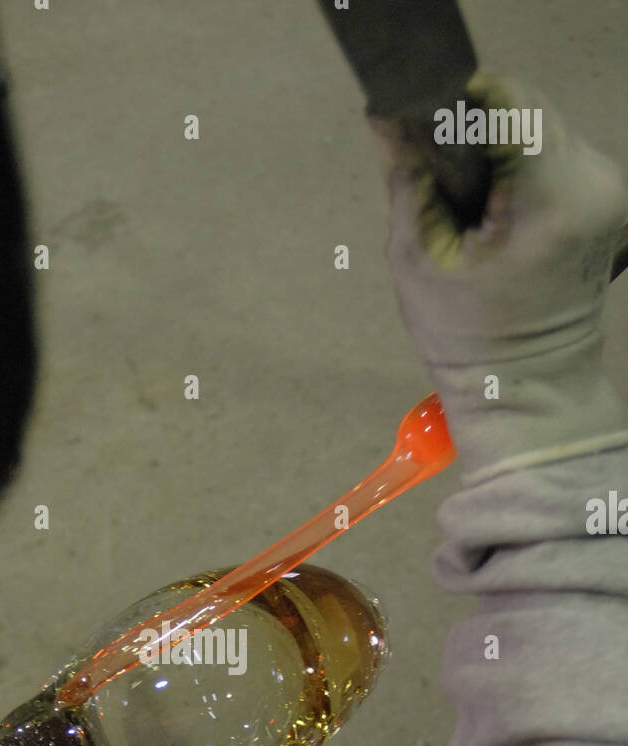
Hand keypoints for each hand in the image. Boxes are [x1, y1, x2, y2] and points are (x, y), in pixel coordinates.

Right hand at [370, 73, 627, 479]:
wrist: (531, 395)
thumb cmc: (470, 345)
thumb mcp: (418, 261)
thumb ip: (407, 181)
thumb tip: (390, 119)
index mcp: (552, 198)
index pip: (507, 100)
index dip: (454, 101)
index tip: (417, 125)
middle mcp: (593, 181)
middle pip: (525, 106)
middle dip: (470, 124)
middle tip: (428, 166)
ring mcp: (606, 187)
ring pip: (538, 123)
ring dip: (492, 142)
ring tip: (458, 194)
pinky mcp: (603, 197)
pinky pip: (551, 149)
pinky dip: (514, 161)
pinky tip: (486, 203)